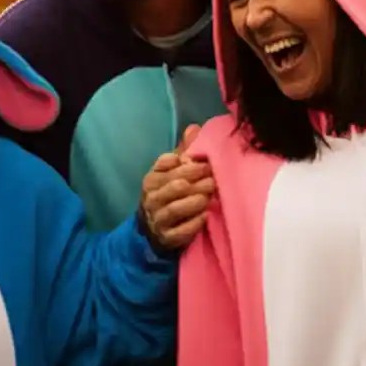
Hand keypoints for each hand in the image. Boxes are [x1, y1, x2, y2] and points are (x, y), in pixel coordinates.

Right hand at [139, 125, 211, 251]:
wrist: (155, 229)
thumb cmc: (169, 194)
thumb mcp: (173, 172)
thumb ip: (184, 152)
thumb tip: (194, 128)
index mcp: (151, 179)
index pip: (166, 166)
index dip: (187, 163)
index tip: (205, 162)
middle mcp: (151, 199)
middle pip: (175, 186)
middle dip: (196, 180)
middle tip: (214, 177)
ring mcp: (157, 219)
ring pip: (176, 208)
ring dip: (196, 200)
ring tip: (210, 195)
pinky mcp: (166, 238)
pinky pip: (181, 230)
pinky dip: (194, 223)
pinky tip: (206, 216)